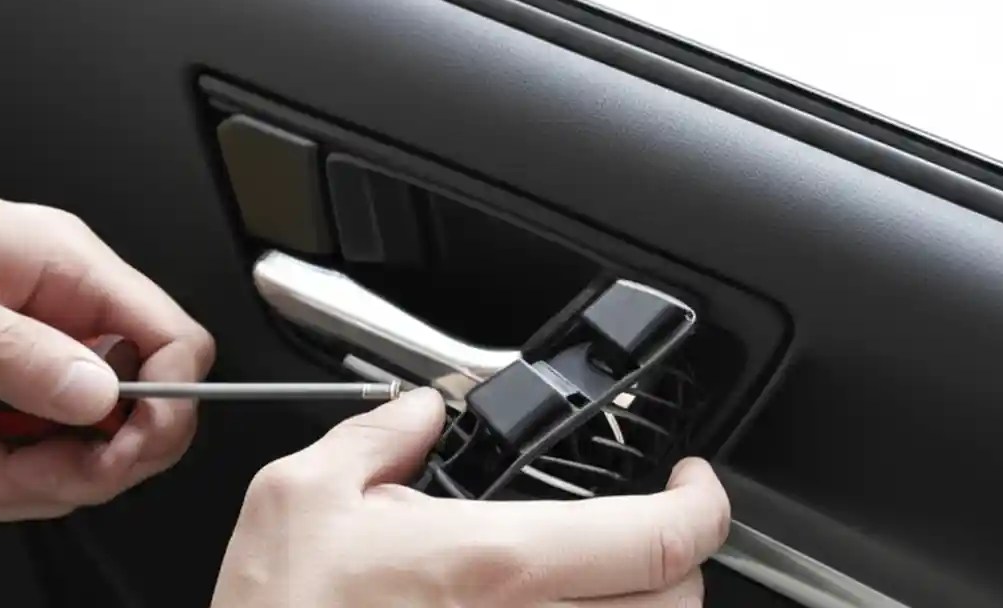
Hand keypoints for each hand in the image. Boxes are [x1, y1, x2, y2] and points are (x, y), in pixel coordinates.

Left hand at [0, 188, 214, 520]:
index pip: (174, 337)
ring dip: (22, 477)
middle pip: (138, 411)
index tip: (121, 451)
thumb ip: (9, 347)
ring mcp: (38, 358)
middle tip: (21, 471)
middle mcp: (65, 313)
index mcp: (66, 265)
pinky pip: (37, 460)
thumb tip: (97, 393)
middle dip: (83, 460)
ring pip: (88, 450)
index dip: (169, 401)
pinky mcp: (7, 395)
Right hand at [212, 387, 729, 606]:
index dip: (703, 502)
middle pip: (680, 601)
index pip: (659, 536)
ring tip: (615, 580)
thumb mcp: (299, 498)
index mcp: (494, 565)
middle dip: (679, 556)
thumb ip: (378, 435)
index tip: (693, 482)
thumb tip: (422, 414)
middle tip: (649, 529)